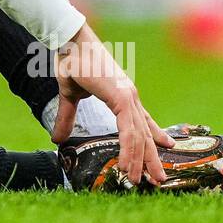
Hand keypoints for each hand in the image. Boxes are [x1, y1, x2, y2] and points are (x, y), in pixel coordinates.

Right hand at [50, 23, 173, 184]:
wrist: (70, 42)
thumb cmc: (72, 61)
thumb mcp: (70, 95)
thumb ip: (68, 117)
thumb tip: (57, 140)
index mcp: (122, 94)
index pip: (142, 120)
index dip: (154, 135)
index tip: (166, 146)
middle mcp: (130, 97)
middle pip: (145, 134)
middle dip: (152, 158)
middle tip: (158, 180)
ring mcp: (128, 97)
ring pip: (139, 136)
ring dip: (141, 160)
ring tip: (141, 181)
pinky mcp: (121, 98)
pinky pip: (129, 130)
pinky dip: (129, 149)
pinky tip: (128, 164)